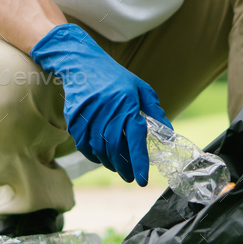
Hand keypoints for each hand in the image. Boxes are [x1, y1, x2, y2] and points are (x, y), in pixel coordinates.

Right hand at [31, 24, 171, 185]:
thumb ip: (155, 112)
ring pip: (98, 148)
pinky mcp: (74, 118)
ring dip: (109, 163)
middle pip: (115, 148)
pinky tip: (100, 158)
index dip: (139, 161)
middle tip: (130, 177)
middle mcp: (108, 110)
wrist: (82, 63)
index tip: (142, 180)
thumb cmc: (116, 77)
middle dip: (124, 167)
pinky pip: (83, 144)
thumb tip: (168, 134)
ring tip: (118, 168)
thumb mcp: (142, 89)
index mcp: (128, 104)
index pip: (136, 138)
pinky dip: (92, 155)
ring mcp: (89, 114)